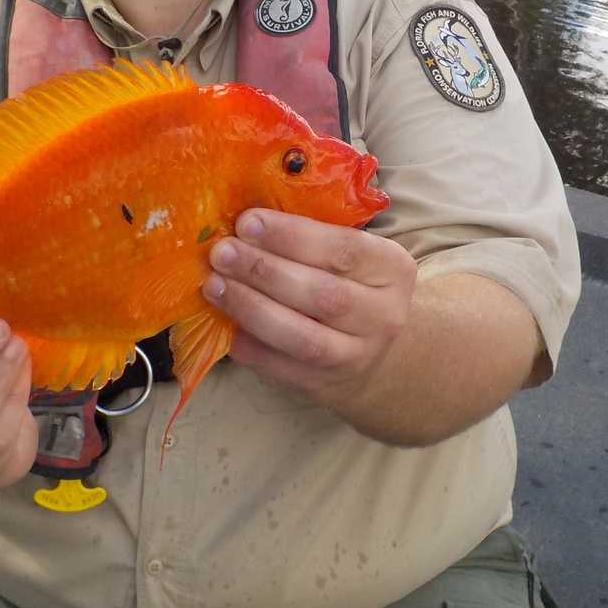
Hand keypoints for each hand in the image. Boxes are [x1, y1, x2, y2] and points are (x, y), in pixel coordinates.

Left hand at [202, 209, 416, 414]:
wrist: (370, 353)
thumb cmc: (348, 286)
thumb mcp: (350, 256)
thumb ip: (310, 238)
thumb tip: (245, 222)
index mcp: (392, 269)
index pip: (344, 250)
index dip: (292, 236)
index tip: (247, 223)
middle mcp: (383, 316)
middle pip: (322, 294)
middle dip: (265, 271)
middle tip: (223, 253)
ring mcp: (357, 357)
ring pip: (303, 338)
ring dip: (252, 309)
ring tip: (215, 286)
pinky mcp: (325, 386)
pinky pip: (281, 368)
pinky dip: (249, 345)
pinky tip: (225, 324)